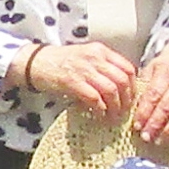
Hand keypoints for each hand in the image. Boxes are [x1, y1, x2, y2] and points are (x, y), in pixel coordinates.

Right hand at [10, 40, 136, 118]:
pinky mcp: (72, 82)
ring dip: (115, 107)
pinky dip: (100, 109)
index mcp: (100, 51)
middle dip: (127, 100)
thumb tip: (120, 89)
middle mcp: (95, 58)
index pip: (128, 68)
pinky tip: (99, 115)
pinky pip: (94, 98)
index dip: (133, 86)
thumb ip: (102, 68)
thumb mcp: (85, 58)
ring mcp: (84, 69)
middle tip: (124, 112)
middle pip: (123, 80)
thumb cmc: (61, 62)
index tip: (130, 98)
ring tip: (113, 117)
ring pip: (111, 90)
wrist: (35, 62)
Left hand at [131, 38, 168, 141]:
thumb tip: (130, 110)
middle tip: (146, 137)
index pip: (154, 94)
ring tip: (158, 141)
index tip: (136, 126)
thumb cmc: (163, 68)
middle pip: (168, 106)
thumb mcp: (150, 70)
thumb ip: (142, 87)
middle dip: (155, 124)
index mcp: (166, 71)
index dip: (145, 112)